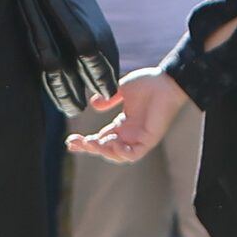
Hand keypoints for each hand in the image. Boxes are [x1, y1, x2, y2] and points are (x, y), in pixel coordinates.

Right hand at [66, 70, 187, 162]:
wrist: (167, 81)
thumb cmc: (148, 83)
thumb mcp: (122, 90)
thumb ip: (107, 99)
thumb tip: (92, 104)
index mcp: (123, 124)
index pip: (101, 138)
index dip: (85, 142)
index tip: (70, 141)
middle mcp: (130, 133)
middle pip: (105, 148)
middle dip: (89, 148)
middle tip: (74, 142)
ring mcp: (139, 138)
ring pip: (117, 155)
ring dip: (103, 151)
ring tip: (94, 142)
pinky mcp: (149, 139)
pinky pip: (134, 154)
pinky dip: (122, 152)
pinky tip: (113, 142)